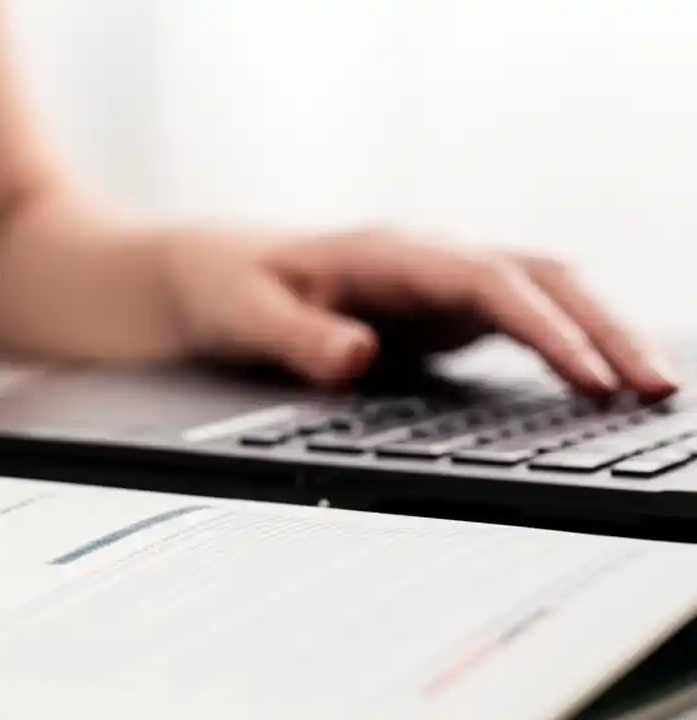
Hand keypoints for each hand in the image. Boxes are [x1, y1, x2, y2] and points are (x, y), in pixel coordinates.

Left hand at [159, 227, 679, 395]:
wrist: (209, 272)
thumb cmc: (225, 285)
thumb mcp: (243, 316)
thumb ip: (298, 338)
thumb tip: (358, 355)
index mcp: (385, 254)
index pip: (485, 281)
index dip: (542, 327)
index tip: (586, 374)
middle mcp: (424, 260)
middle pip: (537, 278)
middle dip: (601, 327)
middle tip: (653, 385)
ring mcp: (438, 283)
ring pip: (543, 293)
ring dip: (597, 333)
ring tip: (648, 389)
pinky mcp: (440, 310)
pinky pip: (523, 318)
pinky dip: (568, 345)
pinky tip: (597, 384)